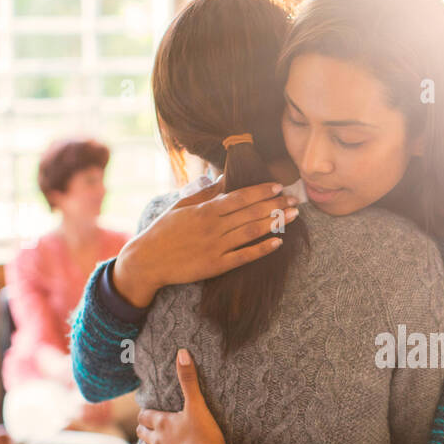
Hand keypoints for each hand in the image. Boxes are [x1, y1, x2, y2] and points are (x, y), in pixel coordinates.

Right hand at [114, 180, 300, 307]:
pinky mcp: (216, 266)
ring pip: (251, 232)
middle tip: (296, 200)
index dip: (261, 191)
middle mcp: (213, 226)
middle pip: (251, 212)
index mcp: (205, 209)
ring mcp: (216, 246)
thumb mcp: (182, 206)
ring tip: (293, 216)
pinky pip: (244, 256)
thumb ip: (206, 193)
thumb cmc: (164, 231)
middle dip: (275, 205)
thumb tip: (224, 177)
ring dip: (275, 223)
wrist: (147, 260)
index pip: (240, 196)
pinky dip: (262, 249)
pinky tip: (278, 243)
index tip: (279, 187)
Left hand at [136, 349, 246, 443]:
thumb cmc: (205, 436)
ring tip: (156, 441)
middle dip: (145, 428)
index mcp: (161, 423)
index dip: (146, 413)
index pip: (144, 416)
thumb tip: (182, 353)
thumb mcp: (198, 405)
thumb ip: (189, 380)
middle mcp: (155, 440)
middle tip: (153, 425)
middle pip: (141, 432)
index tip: (151, 412)